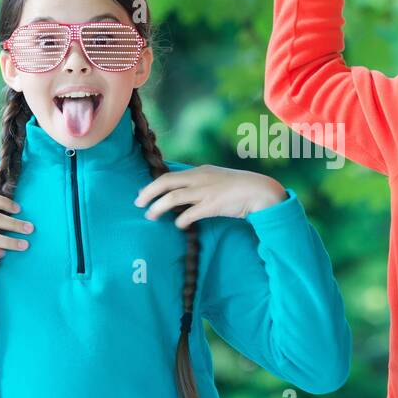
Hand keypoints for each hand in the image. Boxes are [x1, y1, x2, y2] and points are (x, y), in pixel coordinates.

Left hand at [135, 165, 287, 229]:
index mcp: (200, 171)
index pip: (169, 175)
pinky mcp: (213, 205)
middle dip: (148, 193)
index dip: (153, 185)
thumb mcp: (217, 180)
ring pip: (173, 197)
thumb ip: (201, 185)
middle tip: (137, 204)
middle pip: (165, 182)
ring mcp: (206, 191)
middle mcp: (200, 178)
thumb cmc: (239, 187)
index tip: (143, 193)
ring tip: (150, 216)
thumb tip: (184, 197)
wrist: (260, 191)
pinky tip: (178, 225)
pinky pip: (190, 213)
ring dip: (158, 207)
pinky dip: (181, 220)